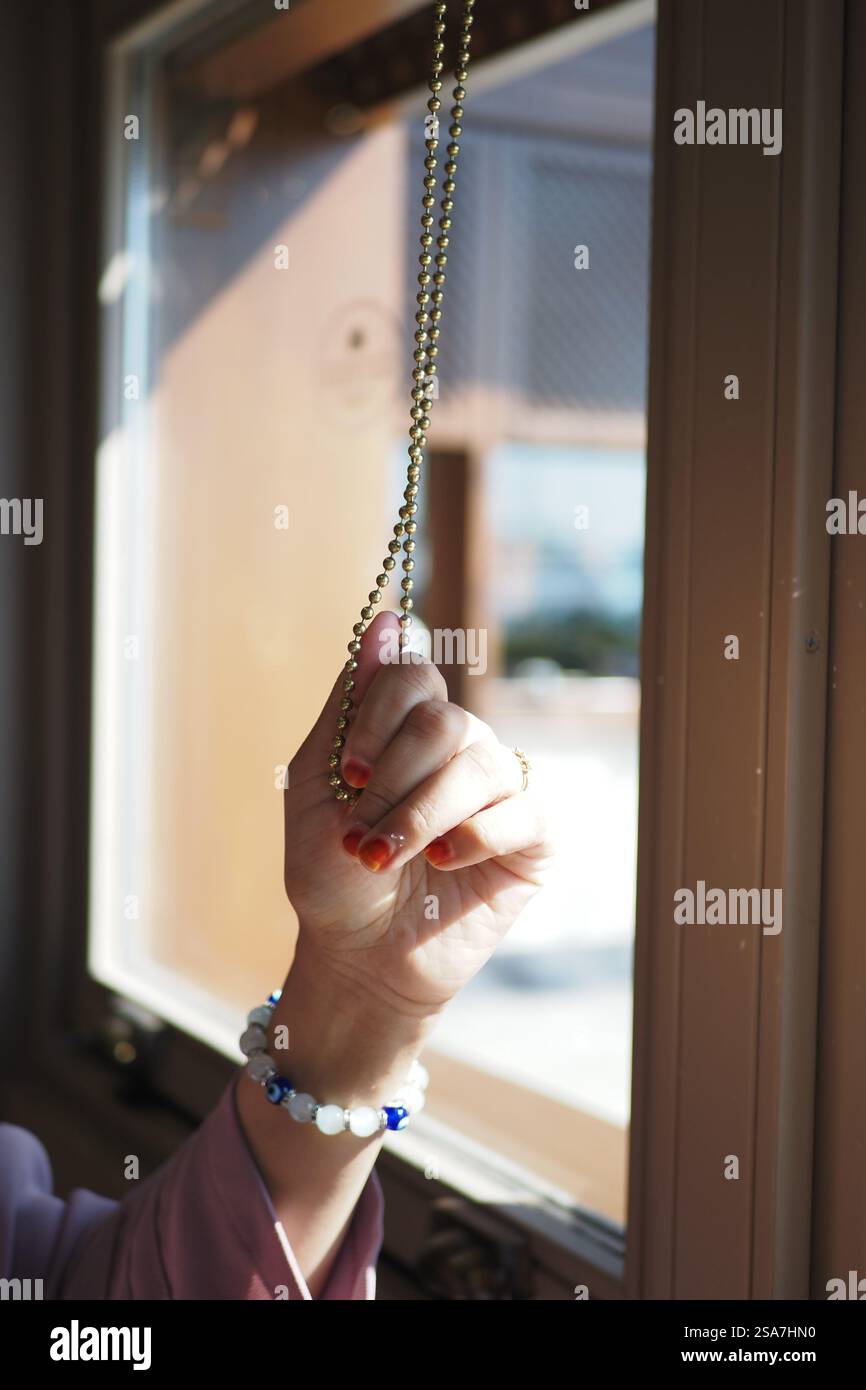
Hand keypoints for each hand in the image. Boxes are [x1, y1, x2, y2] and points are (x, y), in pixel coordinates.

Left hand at [284, 610, 554, 1015]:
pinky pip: (522, 813)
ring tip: (388, 859)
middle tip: (362, 834)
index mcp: (409, 725)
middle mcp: (461, 747)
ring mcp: (502, 790)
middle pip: (446, 721)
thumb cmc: (333, 872)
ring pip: (480, 765)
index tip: (349, 776)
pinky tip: (443, 865)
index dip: (378, 719)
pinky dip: (474, 838)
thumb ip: (351, 703)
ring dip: (422, 817)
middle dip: (393, 782)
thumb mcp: (318, 783)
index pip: (413, 676)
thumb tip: (389, 621)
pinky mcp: (534, 838)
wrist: (358, 956)